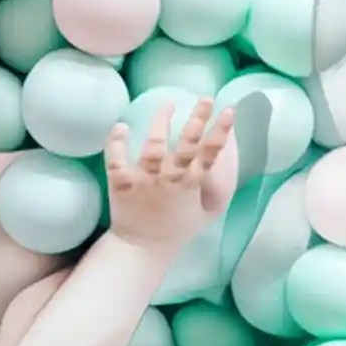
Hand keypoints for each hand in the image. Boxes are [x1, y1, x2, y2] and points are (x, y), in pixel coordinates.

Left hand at [103, 98, 234, 250]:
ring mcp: (145, 179)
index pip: (211, 154)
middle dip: (198, 119)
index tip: (229, 109)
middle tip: (206, 98)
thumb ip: (215, 187)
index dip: (221, 130)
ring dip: (161, 122)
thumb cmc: (177, 228)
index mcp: (192, 184)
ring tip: (169, 105)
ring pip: (154, 145)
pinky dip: (117, 142)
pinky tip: (122, 127)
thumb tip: (227, 161)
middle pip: (187, 144)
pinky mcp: (122, 182)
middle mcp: (171, 179)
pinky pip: (117, 158)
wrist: (142, 247)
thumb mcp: (205, 211)